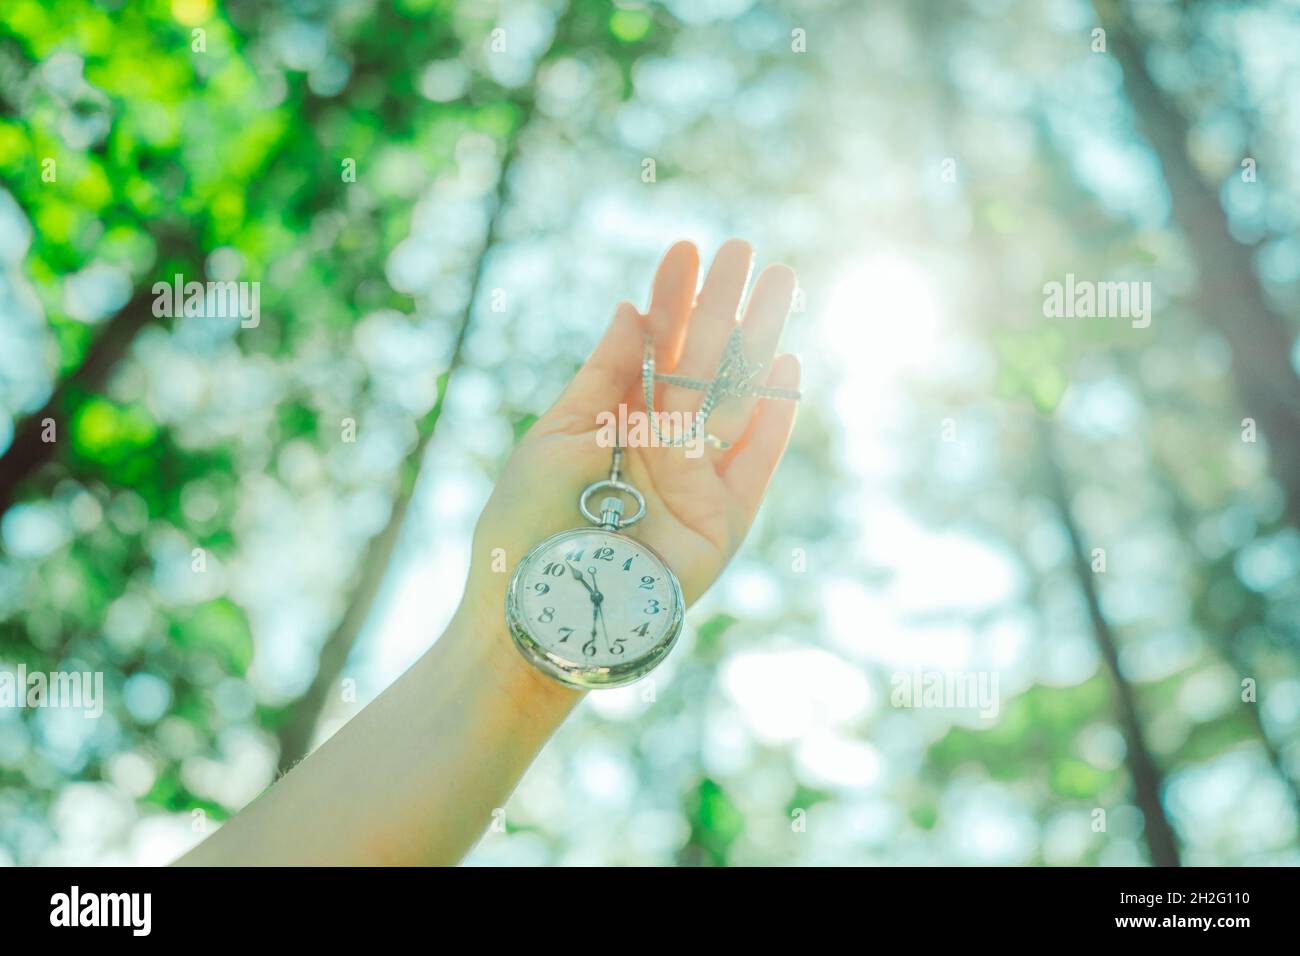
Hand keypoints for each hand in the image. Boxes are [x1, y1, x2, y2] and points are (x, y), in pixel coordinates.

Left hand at [461, 239, 799, 655]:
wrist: (537, 616)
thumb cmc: (526, 528)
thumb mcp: (557, 438)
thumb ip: (601, 377)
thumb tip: (629, 306)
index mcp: (615, 420)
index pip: (651, 347)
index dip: (671, 298)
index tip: (686, 248)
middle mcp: (659, 445)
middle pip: (701, 364)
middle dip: (723, 306)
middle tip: (747, 249)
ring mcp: (695, 482)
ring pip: (735, 398)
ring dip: (759, 341)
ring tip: (782, 284)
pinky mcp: (723, 524)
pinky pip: (758, 462)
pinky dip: (777, 418)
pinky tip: (789, 364)